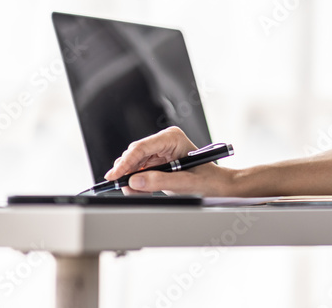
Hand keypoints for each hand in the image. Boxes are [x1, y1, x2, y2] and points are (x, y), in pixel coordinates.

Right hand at [103, 126, 236, 196]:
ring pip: (133, 163)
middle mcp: (164, 141)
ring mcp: (159, 150)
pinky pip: (138, 170)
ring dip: (131, 179)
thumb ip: (159, 181)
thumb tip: (134, 180)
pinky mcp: (157, 161)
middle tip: (125, 190)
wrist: (217, 185)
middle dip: (127, 173)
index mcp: (172, 138)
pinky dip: (137, 182)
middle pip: (134, 154)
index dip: (125, 162)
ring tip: (138, 193)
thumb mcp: (184, 183)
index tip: (114, 176)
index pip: (141, 148)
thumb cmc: (207, 180)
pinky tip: (142, 190)